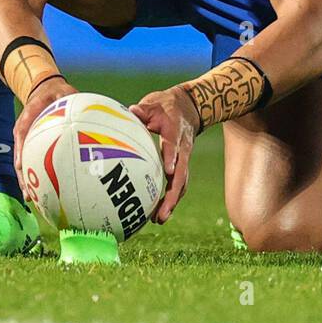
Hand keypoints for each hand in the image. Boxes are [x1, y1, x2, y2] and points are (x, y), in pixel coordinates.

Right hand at [13, 76, 76, 194]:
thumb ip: (71, 98)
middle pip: (20, 155)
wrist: (43, 91)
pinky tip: (44, 191)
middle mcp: (23, 130)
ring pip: (23, 163)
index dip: (21, 149)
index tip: (21, 165)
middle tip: (27, 193)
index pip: (22, 131)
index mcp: (29, 115)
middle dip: (22, 176)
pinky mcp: (31, 145)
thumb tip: (86, 110)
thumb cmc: (55, 93)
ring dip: (26, 181)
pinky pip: (32, 162)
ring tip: (31, 199)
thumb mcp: (63, 91)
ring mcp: (25, 140)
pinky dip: (36, 176)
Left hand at [129, 85, 200, 223]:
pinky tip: (160, 212)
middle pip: (181, 175)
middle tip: (161, 213)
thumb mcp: (155, 102)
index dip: (172, 157)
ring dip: (172, 202)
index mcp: (175, 132)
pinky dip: (171, 199)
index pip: (174, 145)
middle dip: (172, 195)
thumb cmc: (166, 106)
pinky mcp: (181, 165)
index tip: (169, 171)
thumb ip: (143, 109)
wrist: (190, 107)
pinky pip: (179, 184)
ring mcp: (184, 159)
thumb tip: (131, 111)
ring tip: (159, 219)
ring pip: (182, 183)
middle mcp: (182, 149)